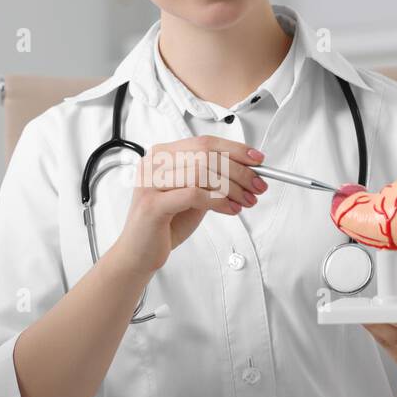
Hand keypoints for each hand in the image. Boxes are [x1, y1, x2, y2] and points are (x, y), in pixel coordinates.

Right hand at [110, 135, 268, 276]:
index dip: (235, 149)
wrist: (138, 254)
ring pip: (202, 171)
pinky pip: (194, 194)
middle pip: (206, 154)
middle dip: (239, 170)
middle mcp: (153, 163)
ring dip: (233, 187)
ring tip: (246, 201)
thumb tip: (247, 170)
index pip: (204, 142)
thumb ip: (211, 180)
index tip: (258, 160)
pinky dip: (219, 201)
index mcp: (162, 155)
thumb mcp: (193, 196)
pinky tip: (231, 209)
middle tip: (258, 185)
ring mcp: (150, 182)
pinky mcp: (152, 204)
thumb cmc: (165, 224)